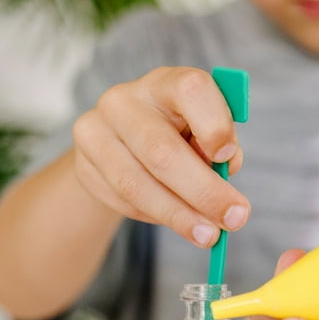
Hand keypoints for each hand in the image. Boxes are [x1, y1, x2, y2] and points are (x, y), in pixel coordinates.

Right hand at [72, 67, 249, 246]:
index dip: (214, 125)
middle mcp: (125, 101)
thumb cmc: (180, 135)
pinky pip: (123, 200)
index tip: (229, 157)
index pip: (191, 90)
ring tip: (208, 235)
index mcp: (166, 83)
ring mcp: (96, 131)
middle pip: (162, 151)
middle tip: (235, 220)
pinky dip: (156, 216)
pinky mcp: (84, 164)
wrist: (122, 143)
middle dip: (204, 193)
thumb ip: (219, 149)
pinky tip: (176, 219)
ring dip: (179, 216)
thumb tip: (223, 178)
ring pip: (137, 184)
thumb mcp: (205, 133)